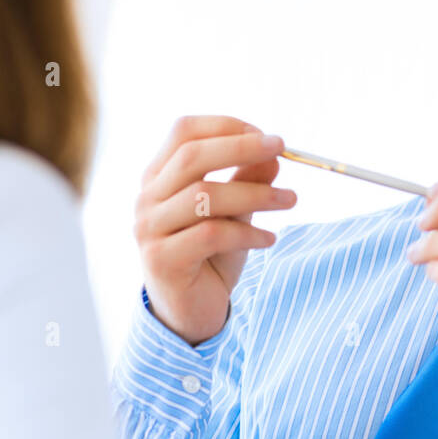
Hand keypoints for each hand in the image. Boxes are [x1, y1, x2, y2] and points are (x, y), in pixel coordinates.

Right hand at [134, 115, 295, 345]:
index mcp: (159, 176)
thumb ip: (247, 180)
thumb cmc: (211, 256)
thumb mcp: (235, 212)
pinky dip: (247, 233)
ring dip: (255, 193)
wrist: (190, 312)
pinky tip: (269, 239)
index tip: (265, 135)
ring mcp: (149, 229)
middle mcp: (147, 198)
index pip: (183, 132)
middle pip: (192, 157)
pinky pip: (210, 235)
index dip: (225, 127)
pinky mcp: (162, 260)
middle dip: (241, 148)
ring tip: (290, 200)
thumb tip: (273, 154)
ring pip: (204, 196)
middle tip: (281, 149)